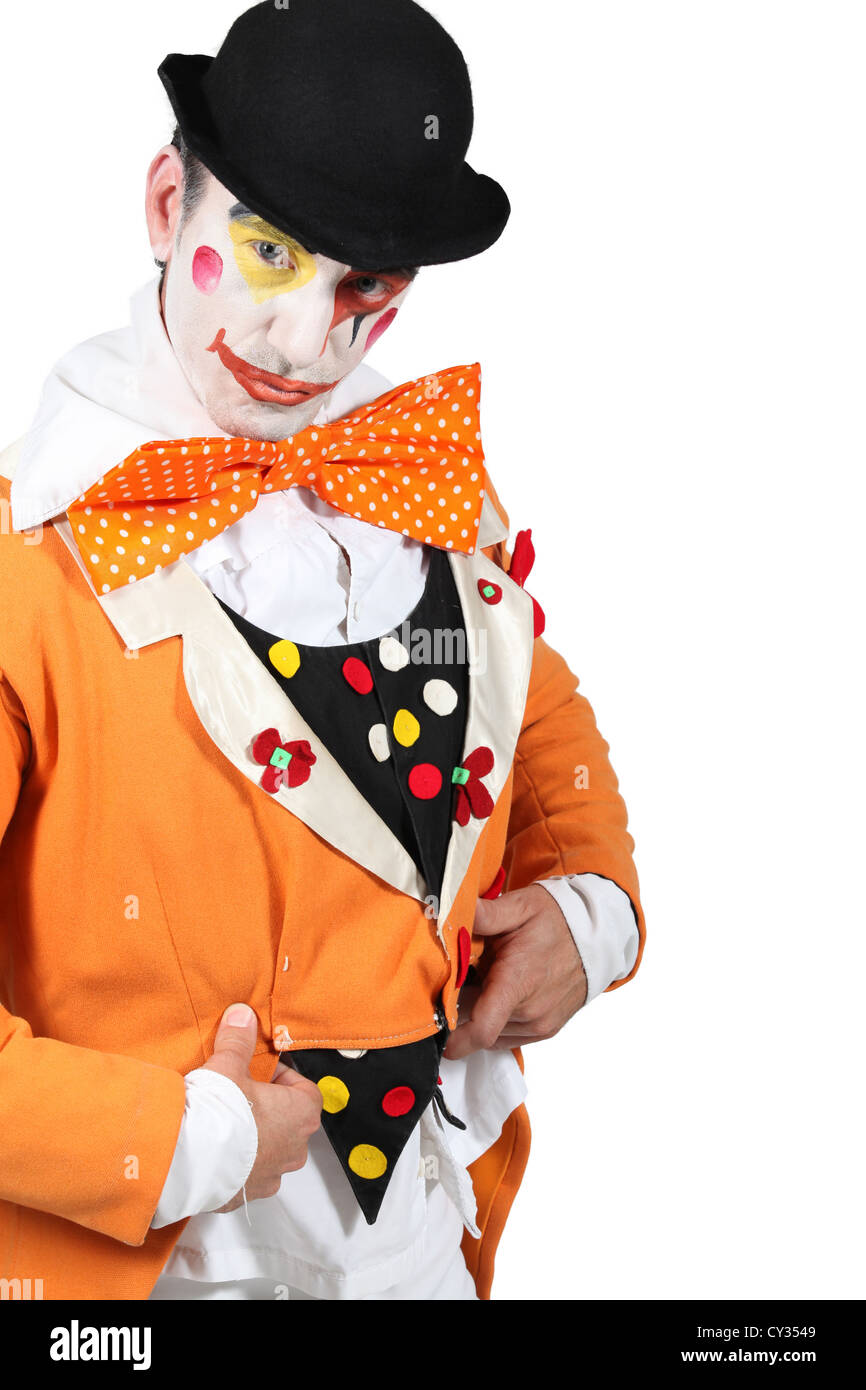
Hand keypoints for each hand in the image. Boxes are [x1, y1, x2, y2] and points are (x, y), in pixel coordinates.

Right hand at [202, 1003, 322, 1212]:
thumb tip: (242, 1015)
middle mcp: (294, 1150)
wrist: (185, 1161)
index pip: (306, 1091)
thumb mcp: (228, 1065)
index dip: (283, 1079)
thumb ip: (239, 1039)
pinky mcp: (244, 1197)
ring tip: (221, 1124)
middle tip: (238, 1096)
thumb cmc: (217, 1112)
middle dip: (266, 1109)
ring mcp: (270, 1177)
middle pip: (288, 1122)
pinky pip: (244, 1176)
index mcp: (301, 1115)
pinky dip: (233, 1164)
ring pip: (268, 1152)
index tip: (260, 1073)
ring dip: (252, 1139)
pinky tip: (210, 1151)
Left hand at [443, 885, 587, 1059]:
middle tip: (462, 978)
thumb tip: (451, 909)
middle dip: (462, 1008)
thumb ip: (485, 913)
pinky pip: (508, 1035)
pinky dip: (497, 1019)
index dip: (453, 1038)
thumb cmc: (557, 919)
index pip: (481, 1029)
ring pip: (492, 1032)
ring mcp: (540, 1024)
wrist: (597, 934)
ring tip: (487, 980)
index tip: (435, 1029)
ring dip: (481, 1014)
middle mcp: (531, 1011)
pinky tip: (501, 991)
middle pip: (478, 1025)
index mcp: (519, 982)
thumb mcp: (520, 906)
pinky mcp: (546, 1029)